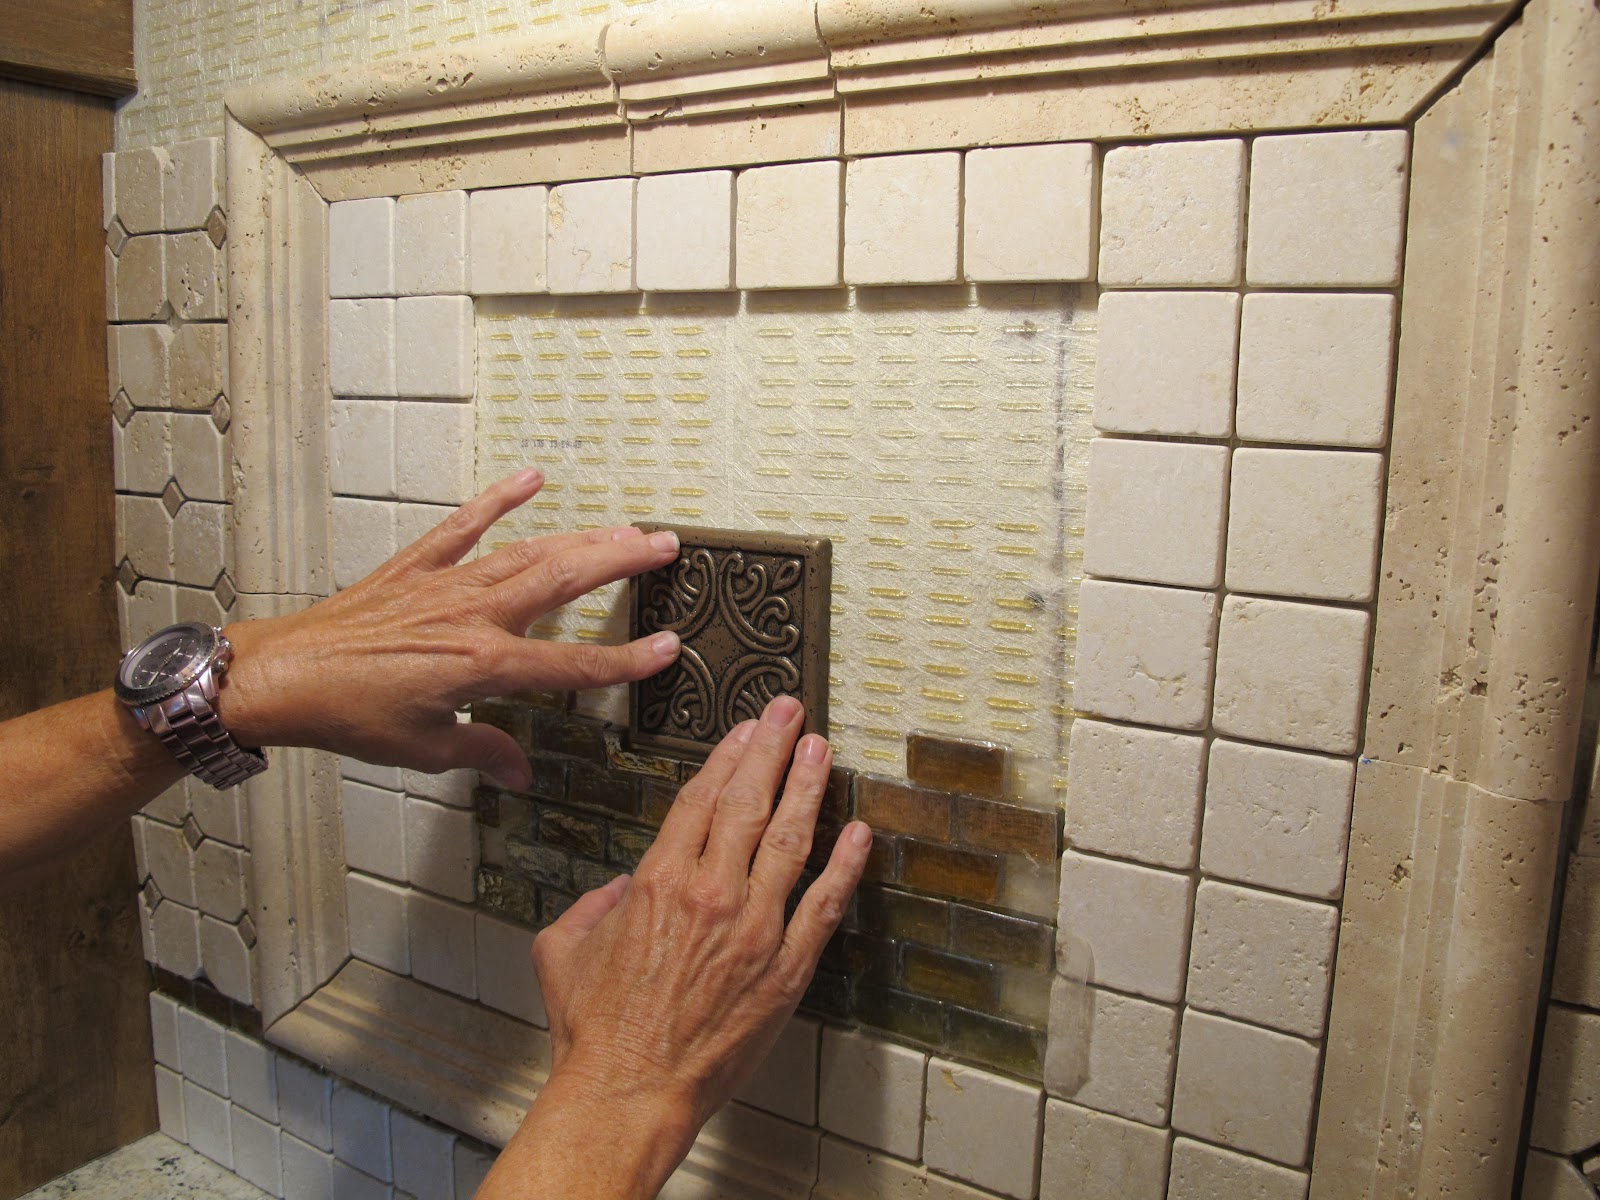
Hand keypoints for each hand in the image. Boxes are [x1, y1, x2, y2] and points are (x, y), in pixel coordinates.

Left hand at [216, 469, 682, 788]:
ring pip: (529, 551)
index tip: (669, 648)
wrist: (281, 678)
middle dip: (619, 562)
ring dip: (582, 536)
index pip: (573, 665)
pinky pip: (464, 526)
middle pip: (563, 581)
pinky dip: (497, 499)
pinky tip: (530, 478)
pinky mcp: (416, 567)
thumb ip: (484, 752)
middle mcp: (474, 616)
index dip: (626, 661)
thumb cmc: (349, 716)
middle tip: (664, 545)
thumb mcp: (425, 749)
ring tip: (626, 526)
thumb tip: (523, 772)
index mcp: (482, 666)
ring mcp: (447, 585)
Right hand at [486, 697, 871, 1197]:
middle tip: (792, 712)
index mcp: (658, 882)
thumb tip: (617, 892)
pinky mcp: (786, 969)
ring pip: (790, 840)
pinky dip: (844, 866)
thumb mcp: (562, 950)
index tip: (746, 730)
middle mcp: (711, 894)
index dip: (728, 757)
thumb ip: (591, 906)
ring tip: (823, 751)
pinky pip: (824, 905)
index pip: (701, 799)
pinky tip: (858, 834)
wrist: (628, 1091)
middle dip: (773, 749)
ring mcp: (755, 930)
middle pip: (749, 802)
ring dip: (809, 789)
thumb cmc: (594, 1030)